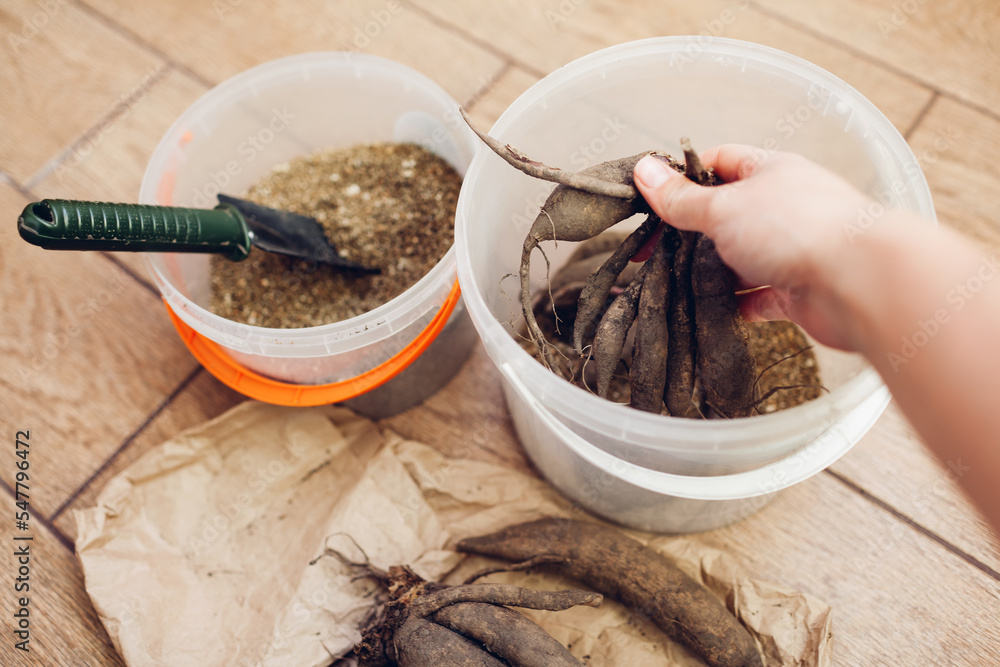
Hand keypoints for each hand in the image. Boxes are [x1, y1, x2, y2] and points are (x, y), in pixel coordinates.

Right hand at [634, 145, 874, 349]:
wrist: (860, 283)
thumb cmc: (799, 229)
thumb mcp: (724, 206)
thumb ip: (682, 197)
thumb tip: (644, 170)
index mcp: (769, 172)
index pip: (717, 163)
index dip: (682, 178)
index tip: (650, 199)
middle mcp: (782, 208)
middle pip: (724, 215)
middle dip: (688, 232)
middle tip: (648, 251)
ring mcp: (791, 250)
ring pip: (737, 259)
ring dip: (708, 272)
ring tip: (670, 284)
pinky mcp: (796, 291)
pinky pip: (756, 297)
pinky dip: (733, 304)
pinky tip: (707, 311)